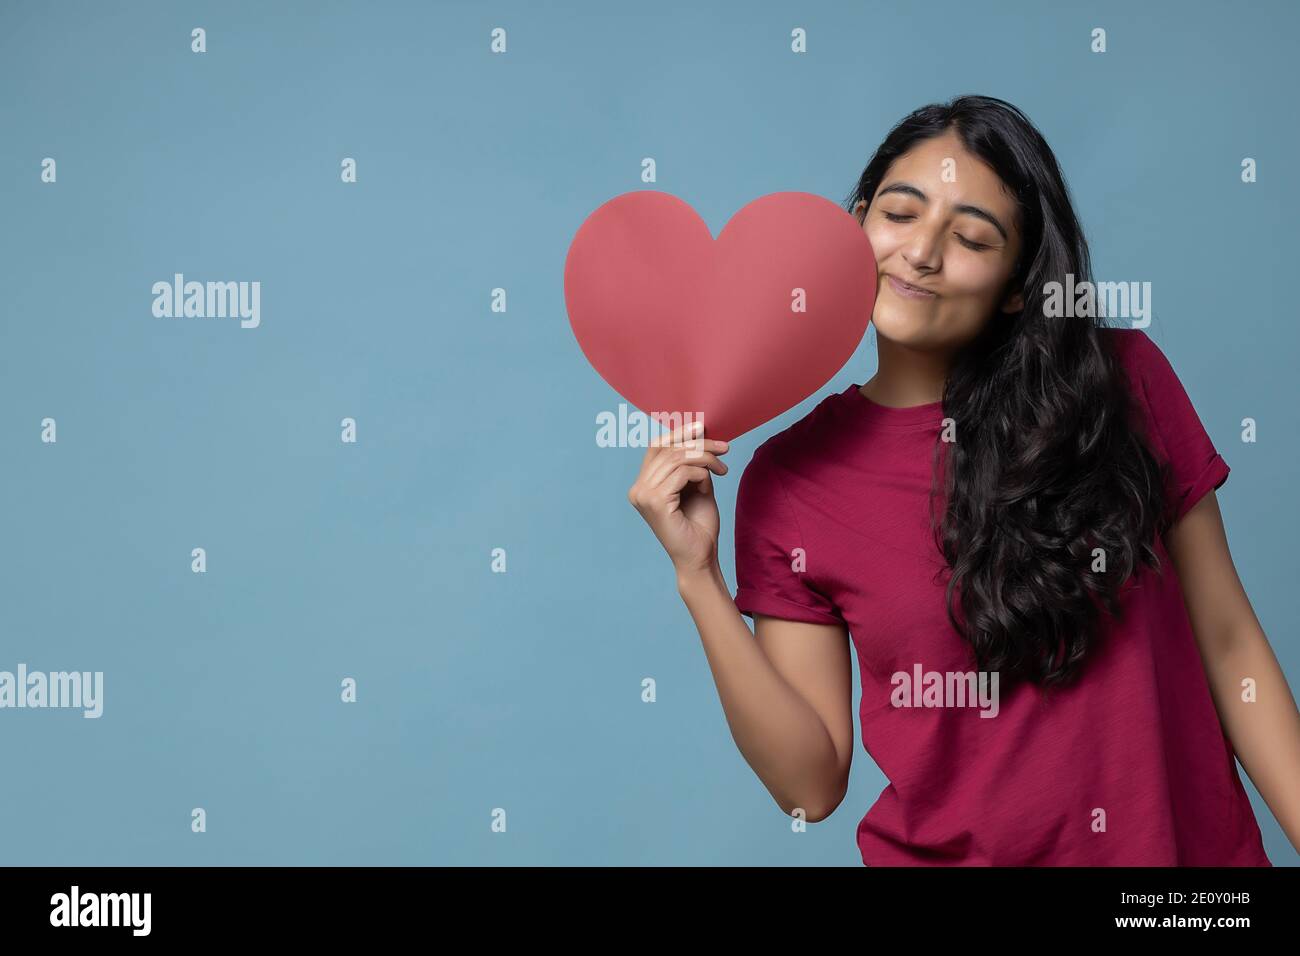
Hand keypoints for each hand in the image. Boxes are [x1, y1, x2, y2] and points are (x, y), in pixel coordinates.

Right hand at [627, 419, 730, 575]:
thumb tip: (699, 433)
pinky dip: (701, 475)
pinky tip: (708, 488)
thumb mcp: (696, 486)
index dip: (679, 432)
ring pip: (677, 458)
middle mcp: (638, 489)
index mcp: (643, 485)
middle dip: (701, 444)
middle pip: (669, 449)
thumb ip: (692, 463)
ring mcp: (643, 495)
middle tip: (725, 449)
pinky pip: (682, 472)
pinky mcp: (655, 501)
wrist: (700, 557)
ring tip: (722, 469)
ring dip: (705, 459)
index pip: (656, 446)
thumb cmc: (699, 526)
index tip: (703, 426)